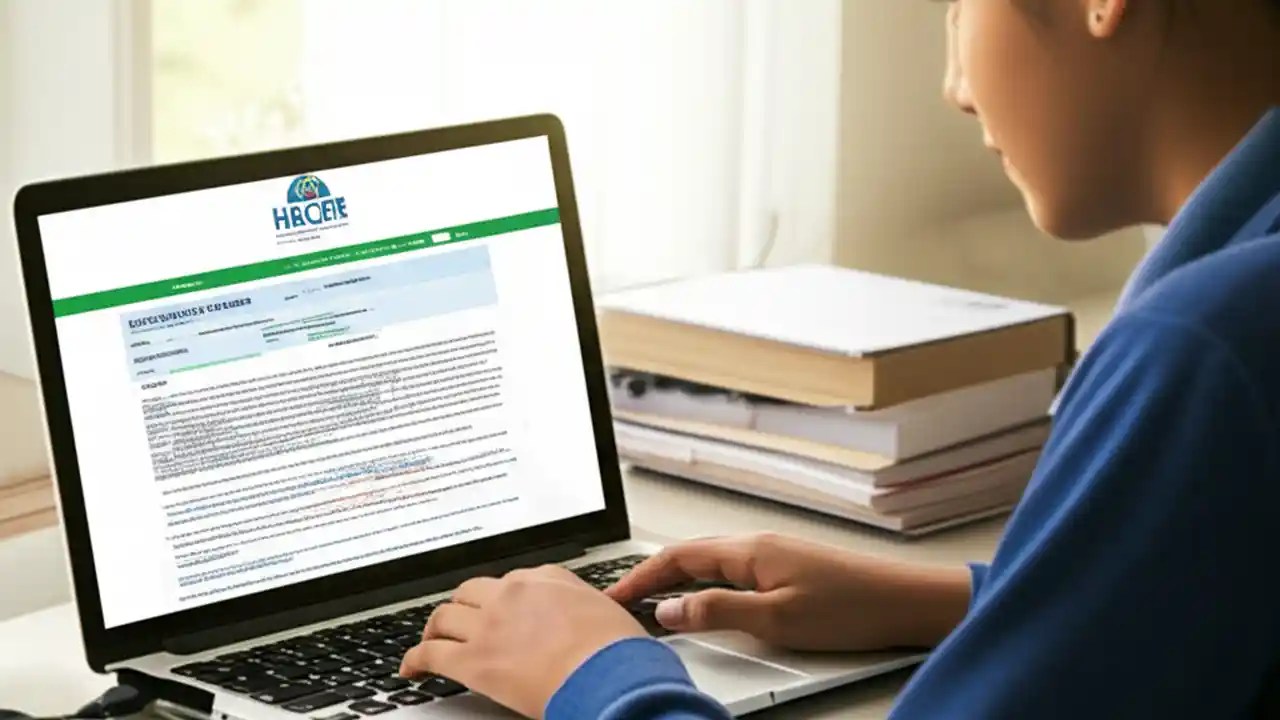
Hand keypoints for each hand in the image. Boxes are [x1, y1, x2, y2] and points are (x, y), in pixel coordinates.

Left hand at [400, 564, 646, 718]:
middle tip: (458, 622)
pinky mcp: (473, 661)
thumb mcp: (608, 612)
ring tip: (431, 641)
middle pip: (471, 592)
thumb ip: (586, 608)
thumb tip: (591, 619)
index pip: (512, 582)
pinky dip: (414, 661)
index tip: (497, 608)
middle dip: (462, 606)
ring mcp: (490, 625)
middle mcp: (513, 594)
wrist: (609, 674)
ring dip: (435, 629)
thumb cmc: (618, 652)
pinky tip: (411, 669)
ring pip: (444, 617)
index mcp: (547, 579)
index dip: (499, 598)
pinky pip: (430, 655)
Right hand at [607, 533, 970, 651]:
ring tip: (652, 604)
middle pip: (688, 555)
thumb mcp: (775, 619)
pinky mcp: (786, 568)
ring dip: (676, 579)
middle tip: (623, 602)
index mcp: (748, 550)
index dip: (640, 578)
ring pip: (708, 562)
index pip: (676, 557)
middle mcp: (756, 544)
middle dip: (650, 576)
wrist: (905, 601)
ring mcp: (772, 554)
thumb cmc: (851, 608)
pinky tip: (704, 602)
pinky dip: (702, 584)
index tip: (614, 597)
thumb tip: (669, 610)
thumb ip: (717, 612)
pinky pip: (729, 571)